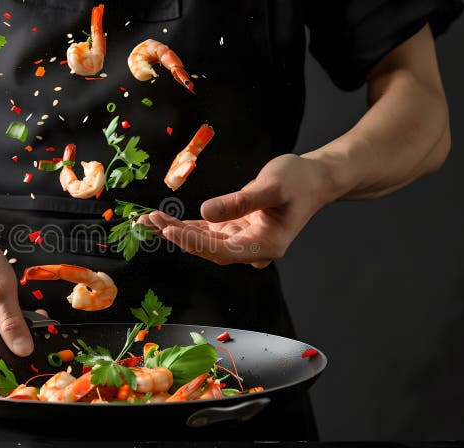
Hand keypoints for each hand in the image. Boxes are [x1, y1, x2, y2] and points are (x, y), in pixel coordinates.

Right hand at [0, 214, 33, 355]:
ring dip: (16, 330)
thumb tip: (24, 351)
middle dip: (23, 338)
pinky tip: (13, 312)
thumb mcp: (1, 290)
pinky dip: (6, 324)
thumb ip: (12, 322)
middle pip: (1, 352)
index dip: (25, 350)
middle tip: (37, 317)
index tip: (42, 333)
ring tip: (28, 312)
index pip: (4, 358)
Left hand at [139, 154, 334, 267]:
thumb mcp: (271, 186)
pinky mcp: (234, 229)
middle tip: (151, 221)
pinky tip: (164, 222)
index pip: (222, 251)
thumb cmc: (299, 181)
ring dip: (176, 232)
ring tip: (148, 221)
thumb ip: (239, 202)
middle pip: (208, 249)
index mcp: (265, 245)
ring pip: (203, 241)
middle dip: (178, 236)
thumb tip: (205, 213)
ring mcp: (242, 239)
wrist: (315, 179)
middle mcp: (251, 248)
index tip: (170, 230)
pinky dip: (185, 227)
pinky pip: (205, 231)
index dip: (194, 243)